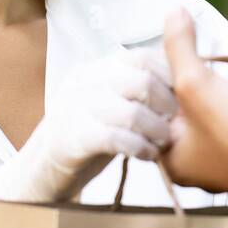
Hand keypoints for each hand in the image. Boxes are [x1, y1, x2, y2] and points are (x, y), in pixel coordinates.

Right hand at [0, 47, 176, 227]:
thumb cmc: (88, 136)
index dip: (171, 75)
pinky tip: (149, 156)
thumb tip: (183, 81)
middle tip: (176, 122)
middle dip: (168, 104)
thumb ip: (138, 89)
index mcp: (97, 70)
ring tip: (164, 142)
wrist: (42, 171)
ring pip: (131, 111)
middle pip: (141, 81)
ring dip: (157, 130)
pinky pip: (115, 138)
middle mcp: (84, 83)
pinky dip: (140, 148)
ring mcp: (74, 110)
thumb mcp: (111, 103)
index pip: (142, 56)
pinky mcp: (72, 140)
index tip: (185, 96)